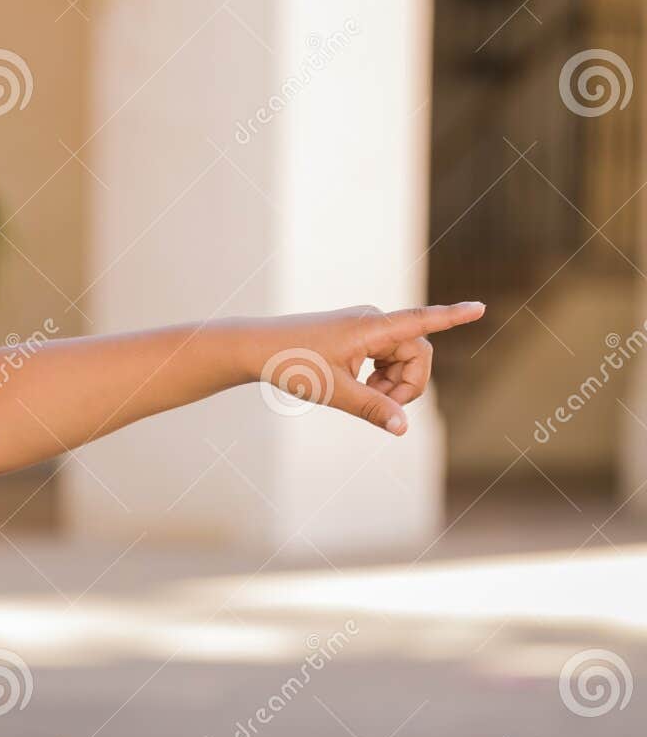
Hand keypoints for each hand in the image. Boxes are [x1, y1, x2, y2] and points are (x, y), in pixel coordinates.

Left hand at [248, 301, 485, 435]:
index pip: (422, 320)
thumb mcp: (334, 391)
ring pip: (401, 360)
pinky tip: (358, 387)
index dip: (453, 316)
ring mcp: (364, 328)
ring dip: (392, 384)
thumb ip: (372, 409)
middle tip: (380, 408)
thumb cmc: (292, 363)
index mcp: (371, 327)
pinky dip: (380, 378)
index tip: (480, 307)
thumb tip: (403, 428)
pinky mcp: (355, 336)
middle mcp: (372, 321)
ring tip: (363, 397)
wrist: (255, 348)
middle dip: (407, 385)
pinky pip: (385, 359)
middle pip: (417, 355)